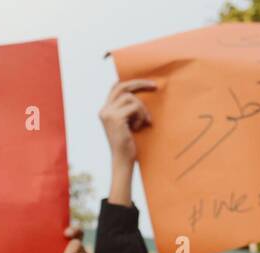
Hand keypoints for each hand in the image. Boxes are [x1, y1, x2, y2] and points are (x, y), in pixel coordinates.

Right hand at [101, 79, 155, 205]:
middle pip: (122, 87)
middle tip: (155, 86)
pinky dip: (141, 116)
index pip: (116, 88)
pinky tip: (138, 128)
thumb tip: (140, 93)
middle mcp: (104, 110)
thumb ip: (128, 108)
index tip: (147, 84)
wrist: (123, 161)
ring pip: (131, 98)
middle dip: (140, 84)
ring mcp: (108, 114)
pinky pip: (135, 107)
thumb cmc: (128, 144)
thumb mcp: (128, 123)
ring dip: (142, 110)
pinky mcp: (116, 118)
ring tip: (143, 123)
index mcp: (105, 110)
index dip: (131, 83)